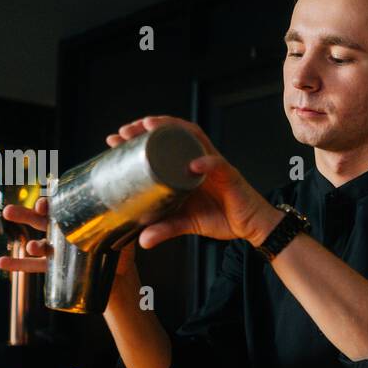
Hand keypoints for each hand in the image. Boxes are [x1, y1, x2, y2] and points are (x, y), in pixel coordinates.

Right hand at [0, 196, 136, 279]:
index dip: (49, 202)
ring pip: (36, 242)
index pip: (60, 205)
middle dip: (26, 215)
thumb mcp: (125, 235)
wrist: (119, 280)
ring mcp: (58, 250)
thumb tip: (136, 209)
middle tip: (10, 212)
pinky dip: (17, 265)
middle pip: (41, 220)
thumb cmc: (121, 253)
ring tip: (26, 246)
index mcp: (78, 219)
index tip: (44, 203)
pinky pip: (33, 267)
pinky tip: (2, 263)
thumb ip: (127, 221)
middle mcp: (64, 232)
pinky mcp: (55, 269)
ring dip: (25, 240)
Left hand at [106, 116, 282, 249]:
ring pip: (193, 137)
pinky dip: (205, 162)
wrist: (253, 226)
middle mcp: (199, 159)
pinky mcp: (229, 175)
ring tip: (151, 128)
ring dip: (171, 129)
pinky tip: (192, 164)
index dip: (138, 138)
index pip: (162, 144)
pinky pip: (217, 164)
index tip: (115, 139)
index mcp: (187, 167)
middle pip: (174, 132)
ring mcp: (214, 164)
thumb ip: (165, 229)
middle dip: (148, 126)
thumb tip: (142, 241)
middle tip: (126, 131)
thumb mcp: (187, 223)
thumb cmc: (224, 217)